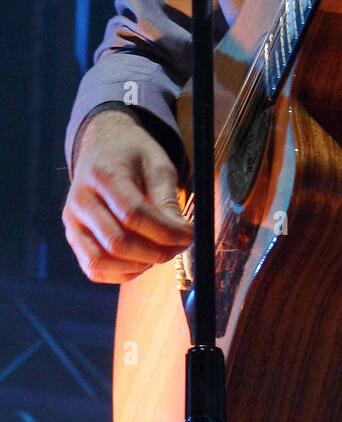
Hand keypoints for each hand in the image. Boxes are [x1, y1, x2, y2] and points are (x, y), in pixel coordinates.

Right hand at [62, 109, 192, 283]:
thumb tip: (181, 237)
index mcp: (103, 173)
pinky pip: (94, 268)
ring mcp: (72, 221)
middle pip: (116, 242)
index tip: (189, 235)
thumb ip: (167, 201)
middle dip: (155, 252)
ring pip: (101, 261)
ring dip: (138, 265)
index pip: (133, 213)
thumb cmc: (134, 157)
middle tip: (179, 247)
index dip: (165, 231)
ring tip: (161, 252)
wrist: (102, 149)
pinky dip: (122, 273)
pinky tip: (143, 261)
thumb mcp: (158, 166)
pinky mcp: (73, 237)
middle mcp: (80, 200)